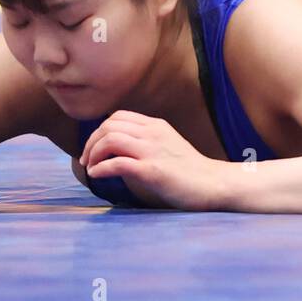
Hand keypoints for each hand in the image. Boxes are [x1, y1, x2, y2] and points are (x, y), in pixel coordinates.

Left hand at [79, 111, 225, 210]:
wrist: (214, 184)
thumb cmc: (191, 171)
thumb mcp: (168, 146)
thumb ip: (147, 143)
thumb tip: (119, 151)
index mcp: (156, 126)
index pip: (118, 117)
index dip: (100, 131)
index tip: (93, 148)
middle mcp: (153, 133)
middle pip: (109, 126)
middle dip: (91, 142)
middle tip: (86, 160)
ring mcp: (153, 151)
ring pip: (110, 139)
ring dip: (93, 154)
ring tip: (90, 167)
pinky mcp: (153, 171)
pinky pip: (118, 163)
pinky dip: (101, 168)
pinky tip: (96, 175)